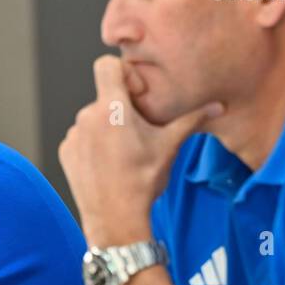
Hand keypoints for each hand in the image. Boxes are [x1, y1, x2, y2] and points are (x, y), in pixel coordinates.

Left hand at [59, 55, 221, 244]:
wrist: (115, 219)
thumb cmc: (143, 181)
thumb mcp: (169, 147)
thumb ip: (191, 120)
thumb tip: (218, 106)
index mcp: (111, 108)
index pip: (105, 65)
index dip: (123, 73)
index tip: (137, 94)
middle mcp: (87, 116)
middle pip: (105, 97)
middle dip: (122, 108)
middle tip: (139, 133)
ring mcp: (74, 135)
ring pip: (94, 119)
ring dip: (108, 128)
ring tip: (124, 154)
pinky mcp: (66, 152)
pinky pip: (82, 138)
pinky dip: (94, 145)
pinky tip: (108, 165)